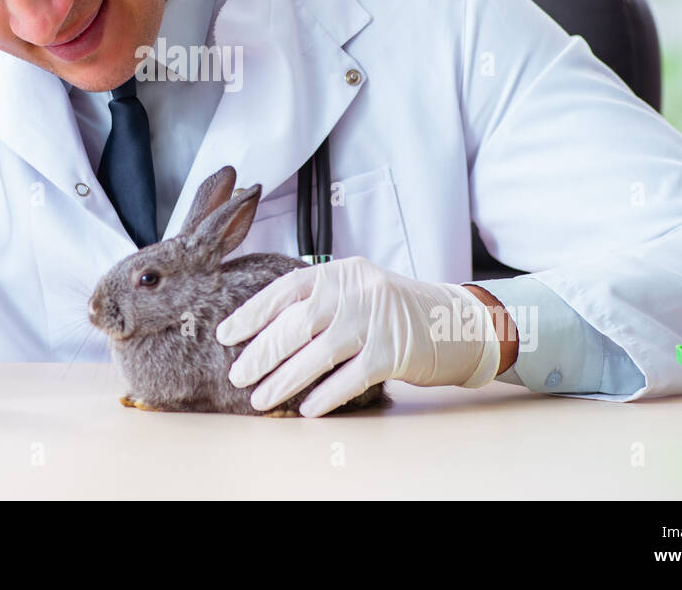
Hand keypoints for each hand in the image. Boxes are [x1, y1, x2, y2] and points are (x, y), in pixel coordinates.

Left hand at [216, 256, 501, 416]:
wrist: (454, 323)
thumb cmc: (393, 311)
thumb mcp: (356, 290)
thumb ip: (318, 301)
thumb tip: (263, 331)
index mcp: (341, 272)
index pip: (286, 289)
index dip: (252, 313)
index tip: (227, 335)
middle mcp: (357, 290)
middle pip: (297, 323)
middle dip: (262, 352)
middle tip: (237, 375)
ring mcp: (377, 321)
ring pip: (318, 353)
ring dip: (284, 379)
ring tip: (260, 399)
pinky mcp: (394, 353)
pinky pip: (350, 378)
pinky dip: (324, 395)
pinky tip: (305, 408)